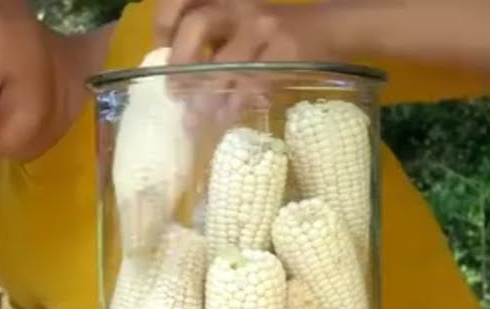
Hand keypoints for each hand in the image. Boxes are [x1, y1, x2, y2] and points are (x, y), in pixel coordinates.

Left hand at [151, 0, 345, 125]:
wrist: (330, 28)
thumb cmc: (276, 31)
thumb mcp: (241, 24)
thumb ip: (211, 41)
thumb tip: (175, 77)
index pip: (182, 2)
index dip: (164, 26)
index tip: (158, 54)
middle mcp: (241, 6)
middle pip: (198, 25)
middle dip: (182, 61)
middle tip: (174, 91)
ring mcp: (265, 28)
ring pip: (225, 60)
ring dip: (206, 93)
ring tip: (194, 117)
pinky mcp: (286, 52)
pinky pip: (254, 81)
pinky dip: (237, 102)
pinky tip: (227, 115)